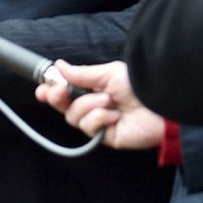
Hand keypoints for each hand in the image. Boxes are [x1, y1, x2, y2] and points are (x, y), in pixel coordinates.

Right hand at [33, 60, 166, 149]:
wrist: (159, 106)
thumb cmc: (138, 85)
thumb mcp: (108, 73)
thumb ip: (81, 73)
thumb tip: (59, 66)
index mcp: (95, 88)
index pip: (67, 91)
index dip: (51, 91)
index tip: (42, 88)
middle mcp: (95, 105)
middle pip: (64, 107)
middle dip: (58, 98)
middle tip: (60, 91)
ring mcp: (100, 122)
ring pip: (74, 117)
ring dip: (89, 106)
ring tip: (109, 101)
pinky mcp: (105, 137)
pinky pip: (89, 127)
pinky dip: (99, 119)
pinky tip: (115, 116)